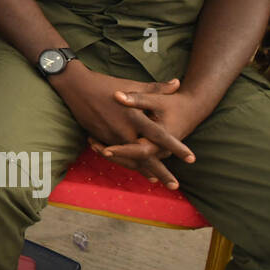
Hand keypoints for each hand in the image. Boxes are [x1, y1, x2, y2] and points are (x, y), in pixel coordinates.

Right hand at [52, 65, 194, 185]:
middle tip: (175, 186)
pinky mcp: (102, 138)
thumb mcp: (133, 85)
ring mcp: (111, 137)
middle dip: (161, 172)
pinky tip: (135, 168)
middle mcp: (124, 131)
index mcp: (135, 118)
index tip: (192, 158)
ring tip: (156, 180)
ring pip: (131, 159)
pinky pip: (118, 155)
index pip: (160, 136)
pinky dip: (128, 163)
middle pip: (146, 157)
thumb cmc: (107, 84)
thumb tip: (178, 83)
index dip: (177, 147)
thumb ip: (157, 88)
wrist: (77, 87)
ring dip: (144, 170)